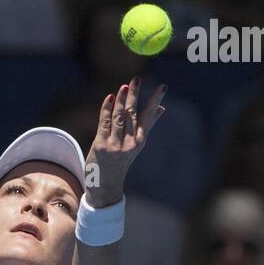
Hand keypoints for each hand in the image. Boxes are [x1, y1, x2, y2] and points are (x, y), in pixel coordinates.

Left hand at [86, 75, 165, 205]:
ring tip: (124, 86)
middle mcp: (129, 142)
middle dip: (135, 95)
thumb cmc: (121, 161)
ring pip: (118, 116)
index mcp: (140, 140)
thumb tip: (161, 108)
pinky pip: (104, 122)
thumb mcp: (137, 145)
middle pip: (132, 113)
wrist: (106, 185)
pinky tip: (109, 97)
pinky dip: (106, 109)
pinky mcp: (100, 145)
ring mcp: (115, 144)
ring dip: (120, 99)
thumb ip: (147, 126)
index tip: (163, 87)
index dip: (155, 100)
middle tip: (136, 79)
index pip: (150, 116)